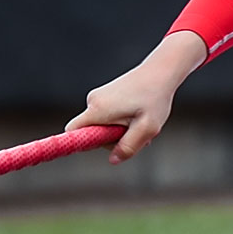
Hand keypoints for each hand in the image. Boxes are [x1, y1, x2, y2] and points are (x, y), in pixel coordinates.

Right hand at [65, 30, 208, 163]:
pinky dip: (121, 120)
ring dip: (120, 129)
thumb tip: (113, 160)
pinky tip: (138, 114)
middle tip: (137, 132)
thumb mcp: (147, 128)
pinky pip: (107, 116)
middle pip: (91, 131)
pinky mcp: (105, 95)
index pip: (72, 131)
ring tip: (140, 121)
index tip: (100, 145)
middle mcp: (93, 101)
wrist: (160, 73)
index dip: (80, 143)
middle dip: (111, 138)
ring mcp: (98, 97)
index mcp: (98, 109)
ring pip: (101, 125)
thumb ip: (129, 146)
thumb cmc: (155, 99)